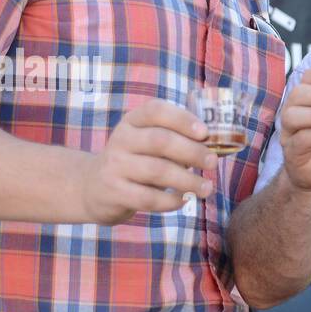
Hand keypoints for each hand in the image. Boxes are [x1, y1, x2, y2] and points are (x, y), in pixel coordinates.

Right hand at [79, 98, 215, 223]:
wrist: (93, 187)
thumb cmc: (136, 162)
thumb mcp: (148, 144)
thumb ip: (176, 141)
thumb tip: (217, 148)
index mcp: (133, 121)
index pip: (156, 111)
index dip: (183, 119)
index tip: (205, 133)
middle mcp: (121, 139)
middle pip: (160, 141)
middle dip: (192, 151)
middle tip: (214, 162)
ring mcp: (115, 166)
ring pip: (157, 171)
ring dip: (188, 180)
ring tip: (207, 188)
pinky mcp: (114, 191)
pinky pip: (148, 198)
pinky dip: (171, 200)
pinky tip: (184, 200)